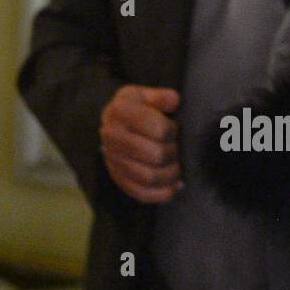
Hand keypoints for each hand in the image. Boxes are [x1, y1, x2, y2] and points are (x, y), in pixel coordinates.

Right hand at [99, 86, 182, 202]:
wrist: (115, 126)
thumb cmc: (136, 109)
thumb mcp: (145, 95)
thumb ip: (161, 97)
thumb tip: (174, 101)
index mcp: (120, 111)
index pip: (158, 129)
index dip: (172, 130)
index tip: (173, 128)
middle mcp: (112, 136)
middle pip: (156, 155)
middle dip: (173, 153)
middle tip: (176, 148)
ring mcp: (113, 160)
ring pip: (150, 177)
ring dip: (171, 174)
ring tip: (177, 166)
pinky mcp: (119, 179)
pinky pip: (142, 194)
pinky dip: (163, 193)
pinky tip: (174, 185)